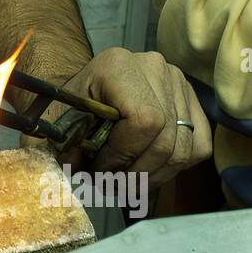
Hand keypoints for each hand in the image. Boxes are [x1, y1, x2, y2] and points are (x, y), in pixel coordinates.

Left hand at [43, 48, 212, 185]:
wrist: (84, 87)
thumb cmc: (68, 105)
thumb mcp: (53, 121)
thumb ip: (55, 146)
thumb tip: (67, 174)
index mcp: (118, 65)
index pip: (143, 120)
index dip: (123, 156)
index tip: (98, 172)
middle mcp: (154, 68)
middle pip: (165, 140)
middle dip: (135, 174)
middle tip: (110, 187)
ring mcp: (177, 82)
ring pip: (183, 149)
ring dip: (153, 177)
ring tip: (125, 185)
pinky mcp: (191, 100)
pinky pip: (197, 146)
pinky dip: (173, 168)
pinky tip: (146, 171)